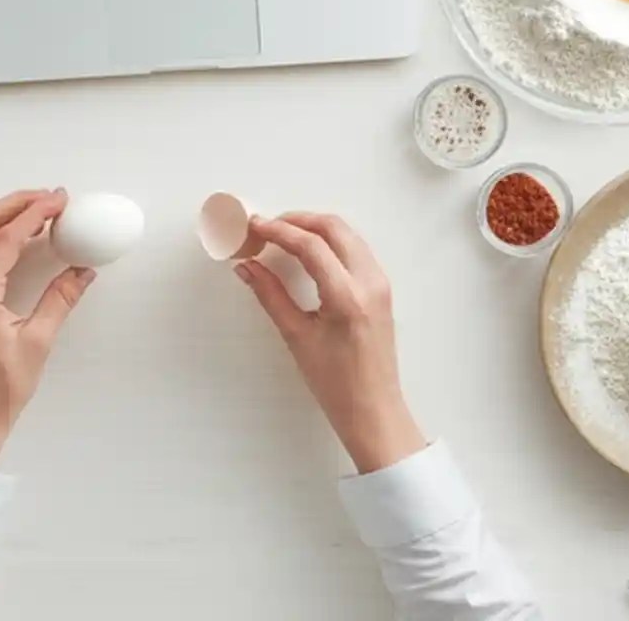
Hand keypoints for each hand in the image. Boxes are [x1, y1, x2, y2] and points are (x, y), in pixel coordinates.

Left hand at [0, 189, 96, 467]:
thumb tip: (83, 271)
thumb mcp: (38, 342)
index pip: (9, 237)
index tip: (61, 201)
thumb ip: (61, 299)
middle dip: (18, 203)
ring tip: (41, 212)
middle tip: (51, 198)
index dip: (37, 213)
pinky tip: (23, 239)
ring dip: (7, 216)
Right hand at [234, 213, 425, 474]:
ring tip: (283, 236)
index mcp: (348, 297)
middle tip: (267, 227)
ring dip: (315, 228)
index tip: (254, 226)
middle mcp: (370, 282)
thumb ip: (270, 295)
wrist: (373, 409)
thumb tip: (246, 266)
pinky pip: (356, 249)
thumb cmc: (335, 383)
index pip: (311, 246)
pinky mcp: (382, 288)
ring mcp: (380, 283)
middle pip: (334, 228)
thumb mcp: (297, 337)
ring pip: (348, 234)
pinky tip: (308, 251)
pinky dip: (330, 241)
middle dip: (298, 220)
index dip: (279, 230)